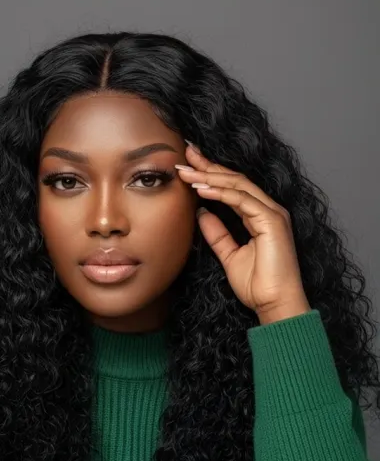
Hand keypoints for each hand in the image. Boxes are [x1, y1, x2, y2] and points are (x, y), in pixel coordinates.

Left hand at [176, 143, 309, 317]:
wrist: (274, 305)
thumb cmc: (258, 285)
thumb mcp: (229, 255)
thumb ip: (218, 233)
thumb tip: (202, 212)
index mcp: (260, 215)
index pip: (233, 187)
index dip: (211, 174)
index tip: (188, 166)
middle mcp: (269, 209)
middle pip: (235, 179)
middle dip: (208, 166)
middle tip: (185, 156)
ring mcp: (272, 213)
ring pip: (238, 185)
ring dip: (209, 177)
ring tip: (186, 172)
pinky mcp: (272, 221)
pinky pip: (242, 200)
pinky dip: (220, 193)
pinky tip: (201, 189)